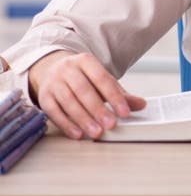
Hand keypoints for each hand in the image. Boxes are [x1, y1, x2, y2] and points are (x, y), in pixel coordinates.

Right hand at [28, 50, 145, 139]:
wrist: (52, 68)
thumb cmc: (82, 78)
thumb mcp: (100, 80)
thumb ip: (119, 93)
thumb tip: (141, 104)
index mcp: (85, 61)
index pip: (102, 78)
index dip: (114, 96)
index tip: (124, 112)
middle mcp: (68, 69)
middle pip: (84, 90)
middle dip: (98, 109)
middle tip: (111, 125)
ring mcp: (54, 82)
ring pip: (69, 101)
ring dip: (83, 118)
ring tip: (97, 132)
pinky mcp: (44, 97)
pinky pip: (54, 111)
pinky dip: (66, 124)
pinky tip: (78, 134)